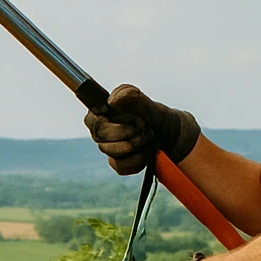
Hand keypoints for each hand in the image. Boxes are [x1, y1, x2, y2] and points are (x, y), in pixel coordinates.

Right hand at [83, 83, 199, 174]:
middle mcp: (101, 132)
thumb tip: (111, 101)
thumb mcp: (144, 100)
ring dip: (133, 144)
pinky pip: (120, 166)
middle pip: (100, 136)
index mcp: (102, 114)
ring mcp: (109, 149)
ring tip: (147, 138)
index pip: (90, 119)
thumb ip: (128, 94)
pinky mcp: (118, 163)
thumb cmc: (152, 114)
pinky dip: (135, 160)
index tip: (129, 118)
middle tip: (143, 126)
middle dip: (125, 131)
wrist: (170, 134)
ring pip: (110, 152)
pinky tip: (144, 154)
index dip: (108, 121)